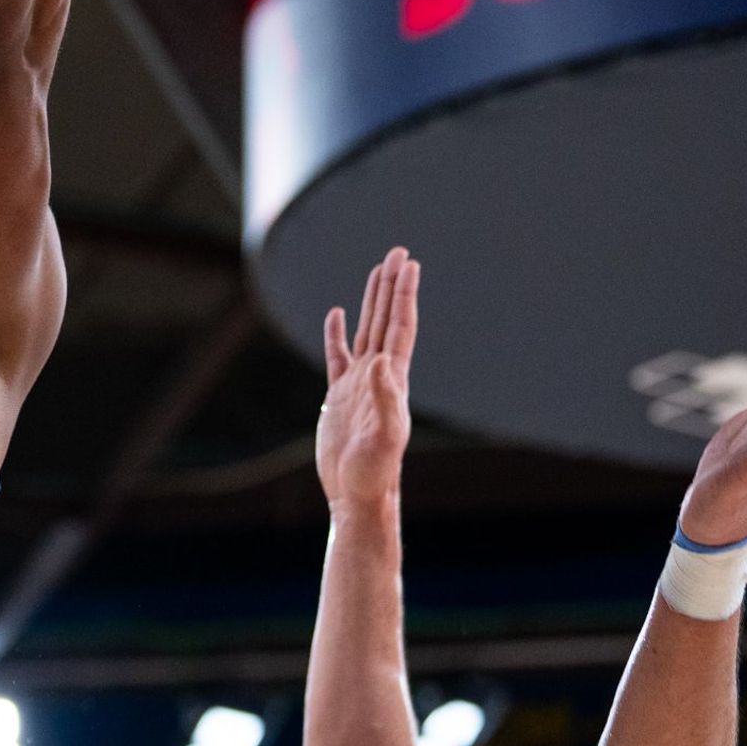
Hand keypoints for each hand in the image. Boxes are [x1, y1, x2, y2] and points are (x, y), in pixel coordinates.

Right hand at [316, 247, 417, 511]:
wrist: (358, 492)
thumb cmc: (375, 470)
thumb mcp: (384, 436)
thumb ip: (385, 398)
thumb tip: (380, 361)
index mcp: (393, 379)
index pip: (400, 326)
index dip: (404, 295)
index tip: (408, 265)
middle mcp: (380, 375)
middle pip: (387, 320)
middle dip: (391, 286)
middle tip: (398, 252)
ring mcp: (359, 384)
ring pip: (366, 331)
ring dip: (372, 301)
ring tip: (377, 271)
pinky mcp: (339, 396)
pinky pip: (338, 355)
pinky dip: (337, 333)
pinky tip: (337, 313)